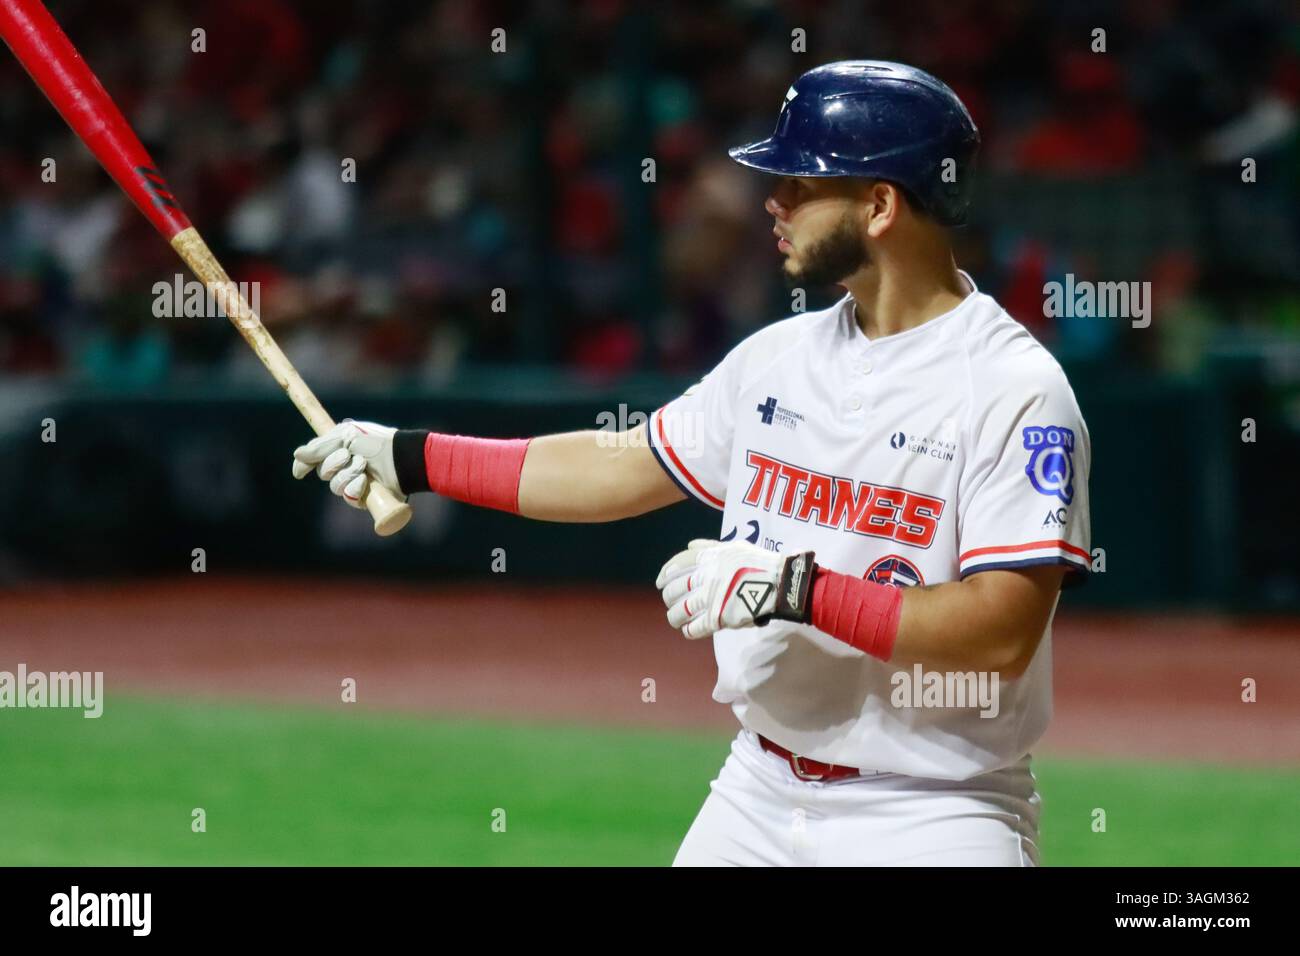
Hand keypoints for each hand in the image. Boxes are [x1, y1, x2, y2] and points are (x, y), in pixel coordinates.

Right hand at [292, 420, 404, 508]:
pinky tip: (367, 482)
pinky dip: (356, 487)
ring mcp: (355, 482)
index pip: (315, 459)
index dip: (304, 465)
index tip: (300, 473)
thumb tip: (297, 454)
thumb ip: (320, 446)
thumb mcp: (346, 437)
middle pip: (322, 473)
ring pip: (334, 486)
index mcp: (341, 447)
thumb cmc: (377, 443)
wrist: (402, 458)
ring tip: (363, 466)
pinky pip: (349, 496)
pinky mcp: (364, 497)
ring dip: (347, 474)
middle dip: (333, 463)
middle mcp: (346, 465)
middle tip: (348, 455)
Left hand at [655, 539, 814, 639]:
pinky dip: (689, 631)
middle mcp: (705, 578)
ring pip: (679, 611)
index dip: (665, 574)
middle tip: (671, 603)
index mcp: (708, 559)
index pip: (677, 565)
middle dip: (668, 598)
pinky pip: (695, 628)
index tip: (660, 583)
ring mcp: (710, 599)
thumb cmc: (759, 563)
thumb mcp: (735, 546)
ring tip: (676, 620)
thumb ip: (710, 546)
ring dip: (674, 617)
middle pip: (673, 590)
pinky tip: (689, 631)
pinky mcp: (717, 618)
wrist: (780, 583)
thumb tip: (690, 544)